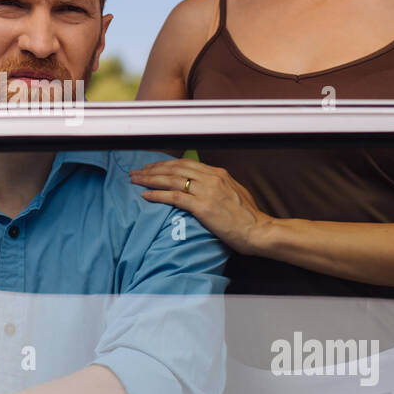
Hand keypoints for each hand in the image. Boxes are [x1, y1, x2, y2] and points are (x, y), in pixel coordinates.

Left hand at [129, 158, 273, 254]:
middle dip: (153, 169)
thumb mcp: (234, 193)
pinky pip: (175, 197)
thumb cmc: (248, 217)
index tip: (152, 167)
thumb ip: (218, 186)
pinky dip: (158, 195)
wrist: (259, 231)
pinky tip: (146, 195)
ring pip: (172, 180)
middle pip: (175, 168)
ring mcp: (207, 192)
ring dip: (150, 179)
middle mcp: (211, 178)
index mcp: (218, 173)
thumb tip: (204, 185)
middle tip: (137, 171)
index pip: (185, 163)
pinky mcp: (203, 207)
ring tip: (135, 180)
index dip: (165, 164)